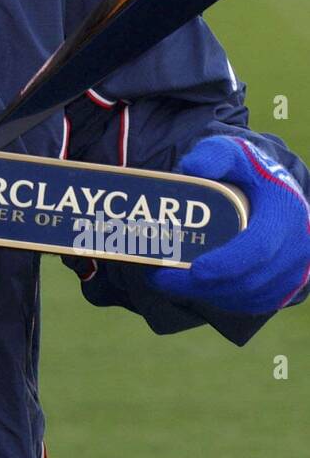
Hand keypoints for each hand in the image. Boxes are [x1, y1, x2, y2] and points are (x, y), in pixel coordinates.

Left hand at [145, 136, 309, 314]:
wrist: (278, 191)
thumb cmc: (250, 172)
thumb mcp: (233, 153)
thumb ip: (213, 155)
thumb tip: (192, 167)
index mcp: (285, 212)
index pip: (257, 249)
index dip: (225, 264)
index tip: (193, 269)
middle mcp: (297, 246)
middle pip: (248, 281)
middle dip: (202, 286)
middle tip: (161, 278)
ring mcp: (295, 270)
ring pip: (249, 297)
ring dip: (208, 296)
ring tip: (169, 283)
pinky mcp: (287, 285)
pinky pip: (255, 303)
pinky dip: (224, 301)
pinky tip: (195, 291)